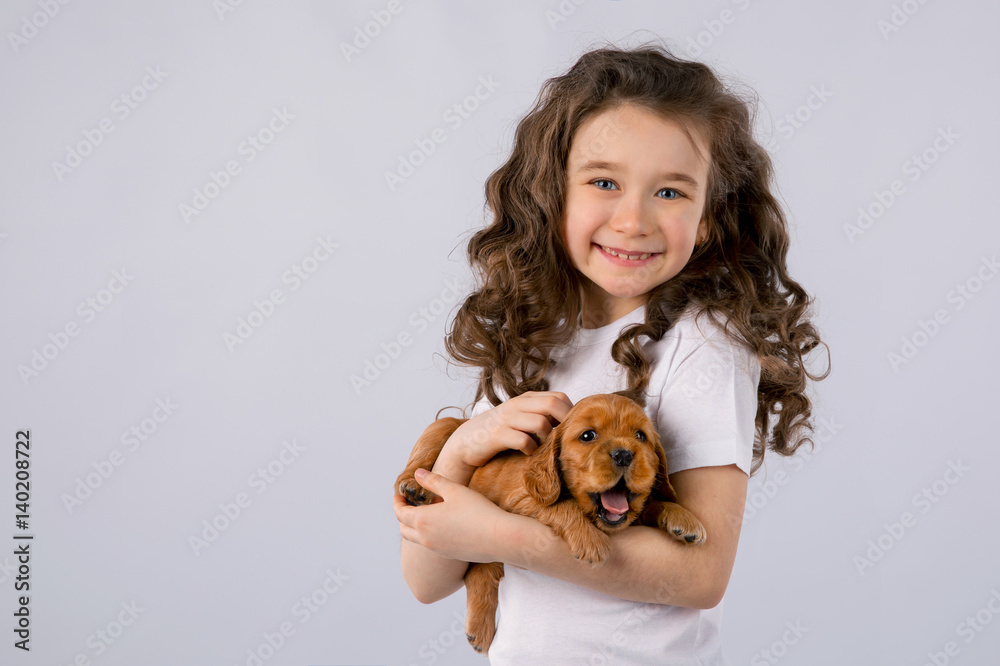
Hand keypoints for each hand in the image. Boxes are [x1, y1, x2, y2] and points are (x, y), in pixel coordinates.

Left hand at [394, 468, 513, 563]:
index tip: (399, 494)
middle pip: (403, 529)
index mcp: (423, 520)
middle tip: (408, 504)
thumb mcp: (454, 490)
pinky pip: (431, 545)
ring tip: (426, 512)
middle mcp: (426, 538)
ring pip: (416, 539)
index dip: (397, 502)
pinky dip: (428, 534)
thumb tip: (417, 474)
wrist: (498, 538)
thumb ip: (433, 481)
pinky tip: (443, 524)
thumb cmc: (477, 511)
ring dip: (415, 526)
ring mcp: (437, 549)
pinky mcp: (449, 555)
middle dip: (402, 516)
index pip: (400, 512)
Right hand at [444, 391, 573, 468]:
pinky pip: (524, 440)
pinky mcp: (497, 435)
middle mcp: (518, 404)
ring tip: (542, 447)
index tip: (569, 429)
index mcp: (527, 398)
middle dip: (565, 422)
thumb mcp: (521, 417)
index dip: (570, 413)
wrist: (466, 441)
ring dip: (547, 438)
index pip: (559, 397)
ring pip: (541, 423)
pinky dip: (531, 449)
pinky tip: (528, 452)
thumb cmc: (500, 432)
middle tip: (564, 439)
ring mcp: (507, 418)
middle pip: (552, 404)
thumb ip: (541, 414)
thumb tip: (570, 423)